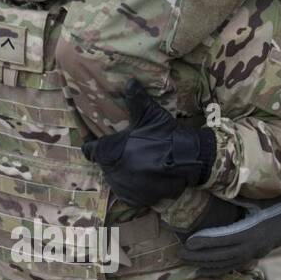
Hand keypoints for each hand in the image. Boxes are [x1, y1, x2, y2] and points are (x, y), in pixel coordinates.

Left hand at [82, 78, 214, 207]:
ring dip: (120, 173)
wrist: (190, 158)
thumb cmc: (167, 134)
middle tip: (123, 152)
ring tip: (133, 164)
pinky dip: (130, 186)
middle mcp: (114, 170)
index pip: (90, 150)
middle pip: (104, 165)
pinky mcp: (135, 198)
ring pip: (113, 179)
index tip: (95, 143)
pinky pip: (125, 193)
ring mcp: (124, 186)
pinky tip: (140, 177)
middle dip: (110, 158)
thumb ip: (136, 99)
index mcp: (111, 149)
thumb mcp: (151, 114)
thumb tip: (129, 81)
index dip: (92, 146)